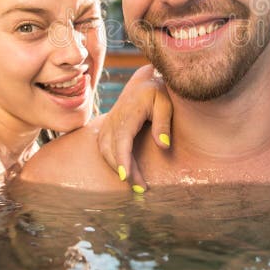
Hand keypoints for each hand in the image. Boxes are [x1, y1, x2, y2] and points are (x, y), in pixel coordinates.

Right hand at [97, 65, 171, 191]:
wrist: (144, 81)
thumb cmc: (157, 92)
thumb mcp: (165, 103)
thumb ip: (163, 123)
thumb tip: (163, 146)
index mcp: (129, 111)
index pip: (122, 139)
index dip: (122, 159)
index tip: (126, 176)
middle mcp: (114, 118)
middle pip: (112, 149)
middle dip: (123, 170)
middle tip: (140, 188)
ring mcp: (108, 122)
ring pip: (105, 150)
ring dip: (117, 168)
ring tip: (135, 183)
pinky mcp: (107, 127)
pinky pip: (104, 147)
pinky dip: (111, 161)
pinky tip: (124, 171)